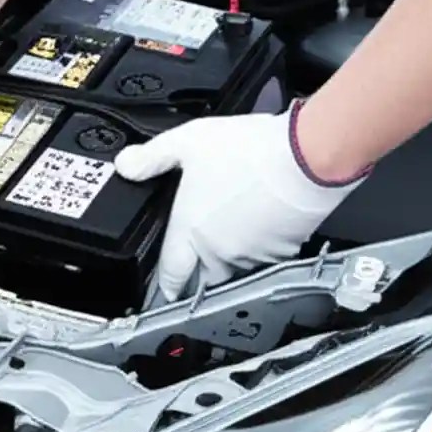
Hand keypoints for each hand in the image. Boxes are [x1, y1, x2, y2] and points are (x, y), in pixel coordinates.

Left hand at [114, 102, 367, 301]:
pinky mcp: (282, 252)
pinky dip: (259, 248)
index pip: (171, 274)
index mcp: (190, 230)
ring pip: (234, 270)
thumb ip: (153, 156)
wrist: (305, 157)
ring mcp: (252, 255)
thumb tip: (126, 166)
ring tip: (233, 227)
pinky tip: (261, 222)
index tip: (165, 289)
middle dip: (198, 270)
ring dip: (230, 258)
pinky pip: (264, 260)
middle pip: (203, 277)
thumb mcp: (188, 142)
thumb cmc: (251, 151)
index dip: (165, 285)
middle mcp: (218, 251)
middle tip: (199, 252)